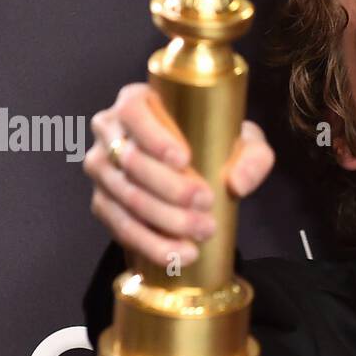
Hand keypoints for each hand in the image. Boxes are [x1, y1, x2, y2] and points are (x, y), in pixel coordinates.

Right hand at [83, 82, 274, 267]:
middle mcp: (109, 130)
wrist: (199, 174)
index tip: (184, 159)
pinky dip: (152, 244)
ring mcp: (102, 168)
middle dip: (170, 188)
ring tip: (203, 232)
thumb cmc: (217, 146)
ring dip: (166, 221)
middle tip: (206, 203)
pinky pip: (121, 228)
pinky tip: (179, 255)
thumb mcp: (244, 143)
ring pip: (128, 197)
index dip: (155, 137)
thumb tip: (237, 183)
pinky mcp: (103, 203)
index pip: (134, 112)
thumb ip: (254, 157)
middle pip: (132, 161)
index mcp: (135, 101)